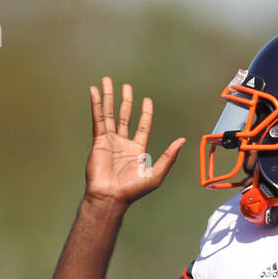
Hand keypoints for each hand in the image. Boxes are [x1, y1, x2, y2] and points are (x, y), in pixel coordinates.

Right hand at [85, 76, 185, 206]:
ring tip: (108, 81)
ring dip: (109, 97)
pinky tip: (95, 92)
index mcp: (137, 150)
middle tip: (126, 86)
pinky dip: (96, 104)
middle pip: (124, 116)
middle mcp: (123, 143)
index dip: (145, 113)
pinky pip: (98, 118)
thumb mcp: (156, 173)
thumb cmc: (133, 190)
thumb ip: (168, 156)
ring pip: (109, 114)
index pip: (143, 126)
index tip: (147, 100)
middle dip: (126, 101)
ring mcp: (110, 141)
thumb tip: (182, 141)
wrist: (111, 196)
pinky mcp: (98, 141)